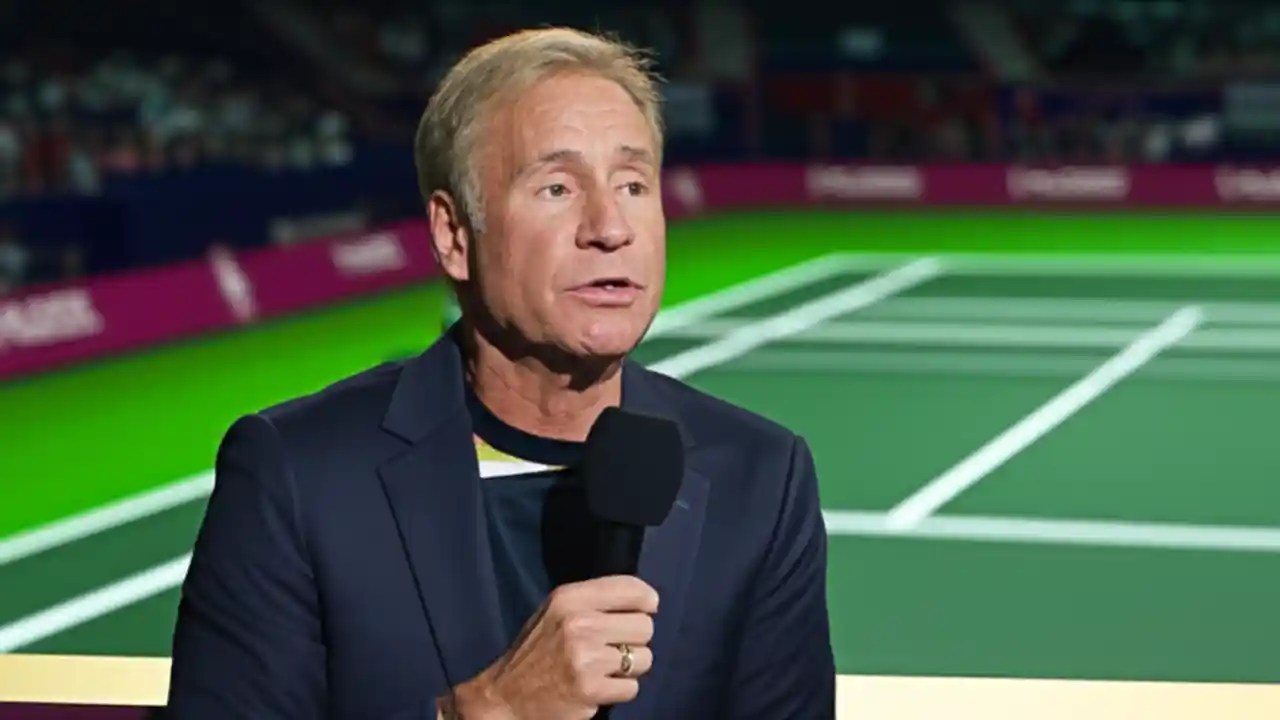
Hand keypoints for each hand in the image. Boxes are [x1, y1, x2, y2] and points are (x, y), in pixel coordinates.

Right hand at [446, 575, 658, 719]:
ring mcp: (585, 658)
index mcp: (569, 598)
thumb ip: (595, 602)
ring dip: (628, 668)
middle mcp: (578, 623)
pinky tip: (597, 687)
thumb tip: (647, 600)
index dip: (646, 601)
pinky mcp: (590, 690)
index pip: (632, 588)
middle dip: (634, 640)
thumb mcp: (557, 612)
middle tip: (612, 648)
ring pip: (643, 658)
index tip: (645, 610)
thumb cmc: (538, 651)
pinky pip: (632, 687)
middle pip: (645, 626)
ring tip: (603, 669)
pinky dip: (619, 691)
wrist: (506, 696)